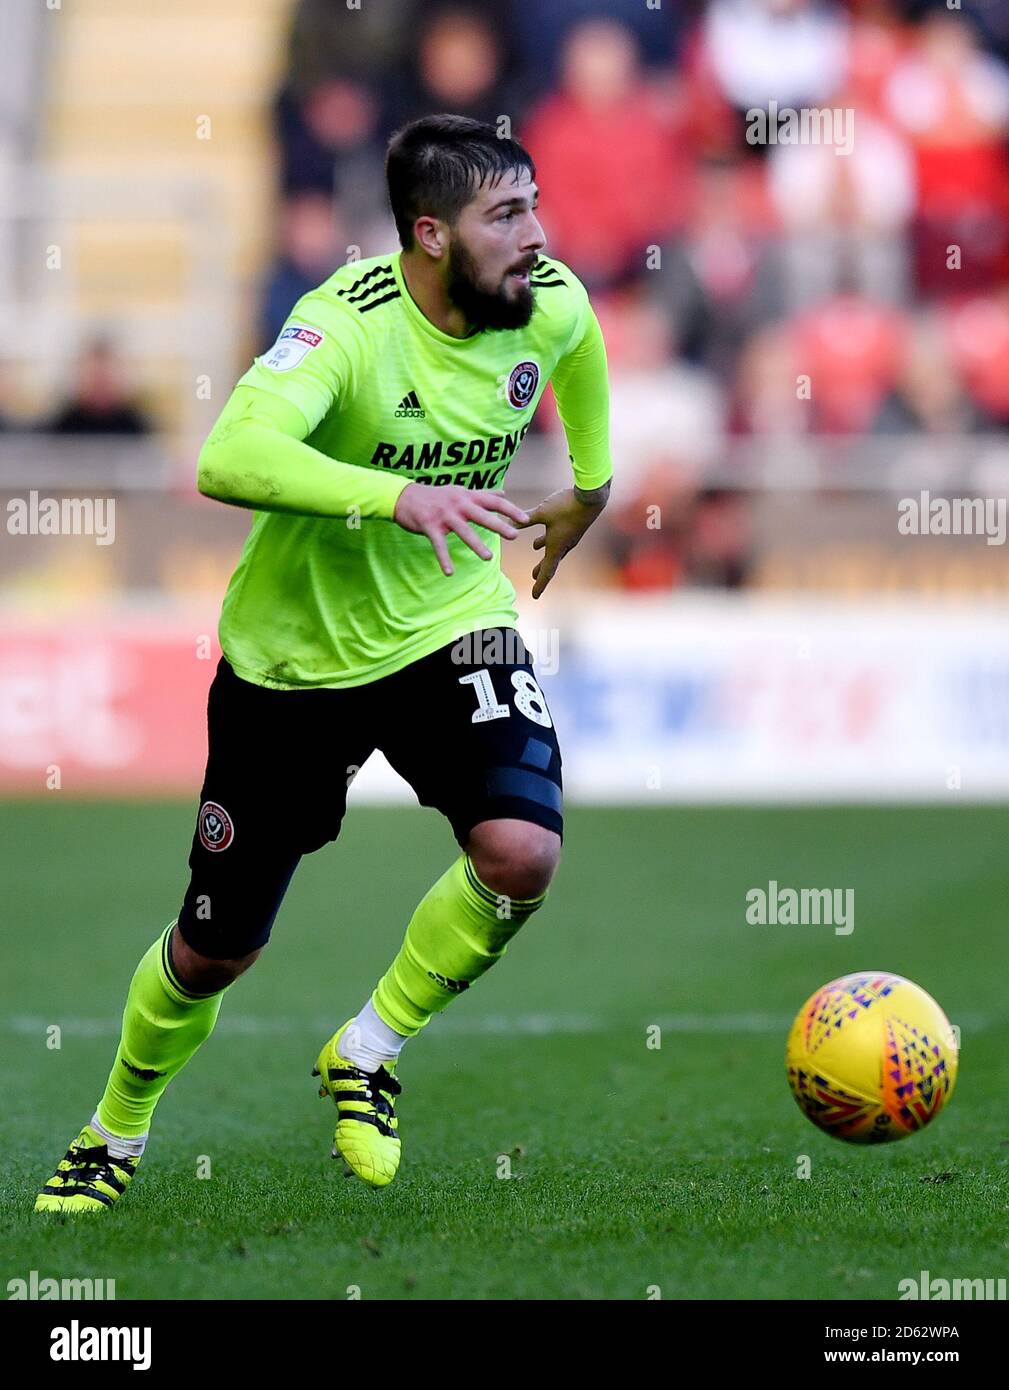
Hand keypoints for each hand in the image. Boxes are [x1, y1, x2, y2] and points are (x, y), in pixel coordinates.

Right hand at [393, 483, 528, 576]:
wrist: (403, 496)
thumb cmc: (435, 496)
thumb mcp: (460, 491)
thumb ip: (483, 494)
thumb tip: (504, 492)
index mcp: (467, 496)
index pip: (493, 501)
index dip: (510, 509)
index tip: (525, 519)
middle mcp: (458, 504)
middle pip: (482, 515)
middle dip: (499, 524)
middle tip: (514, 535)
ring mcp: (444, 515)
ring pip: (463, 531)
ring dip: (476, 544)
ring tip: (488, 558)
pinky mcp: (429, 526)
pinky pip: (439, 545)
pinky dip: (444, 559)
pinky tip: (449, 573)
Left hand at [519, 482, 609, 598]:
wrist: (591, 497)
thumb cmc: (566, 506)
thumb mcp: (541, 512)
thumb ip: (523, 520)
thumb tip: (504, 523)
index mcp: (557, 547)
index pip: (547, 572)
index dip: (539, 585)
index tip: (534, 596)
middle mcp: (564, 545)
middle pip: (550, 563)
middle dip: (541, 571)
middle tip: (533, 579)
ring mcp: (569, 537)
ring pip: (554, 550)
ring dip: (543, 555)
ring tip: (535, 556)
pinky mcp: (572, 528)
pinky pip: (557, 539)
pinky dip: (547, 541)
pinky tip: (541, 537)